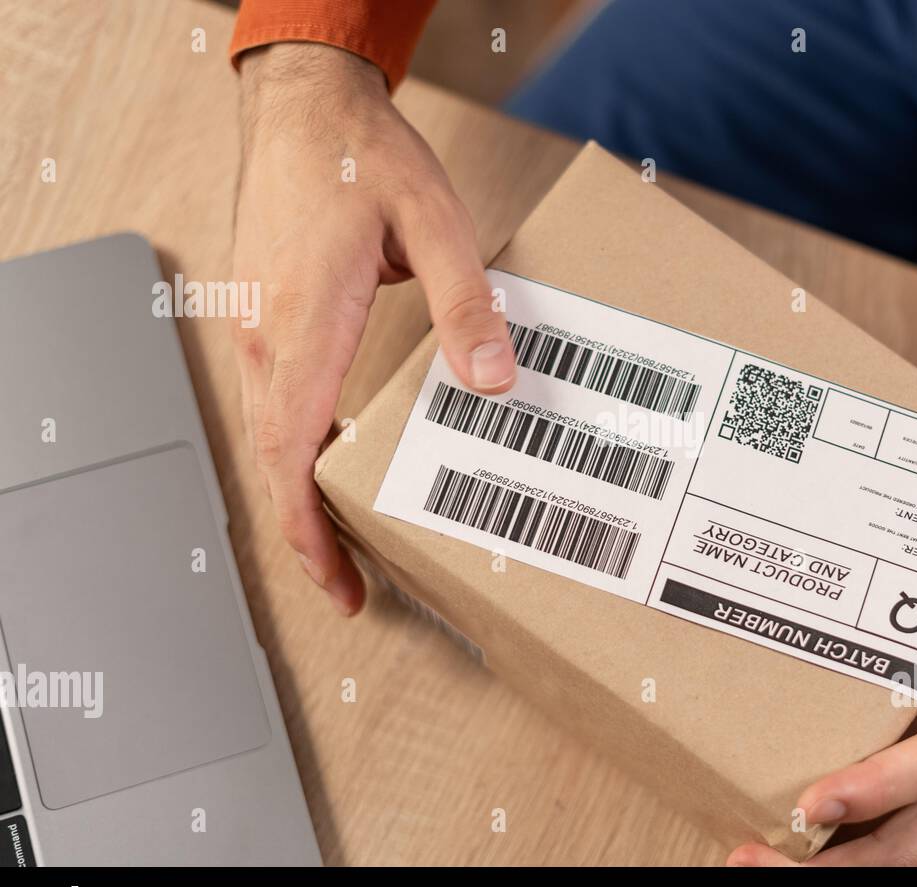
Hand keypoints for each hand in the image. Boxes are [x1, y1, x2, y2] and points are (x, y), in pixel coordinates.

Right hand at [232, 43, 514, 614]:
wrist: (302, 106)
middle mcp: (268, 335)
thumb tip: (493, 381)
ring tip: (342, 541)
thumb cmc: (358, 156)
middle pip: (274, 461)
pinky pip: (273, 402)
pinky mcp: (267, 316)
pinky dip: (294, 451)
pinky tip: (327, 464)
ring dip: (298, 496)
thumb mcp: (433, 222)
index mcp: (305, 323)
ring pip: (268, 436)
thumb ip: (466, 305)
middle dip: (308, 534)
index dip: (311, 530)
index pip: (292, 454)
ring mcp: (259, 326)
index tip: (338, 582)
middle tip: (352, 586)